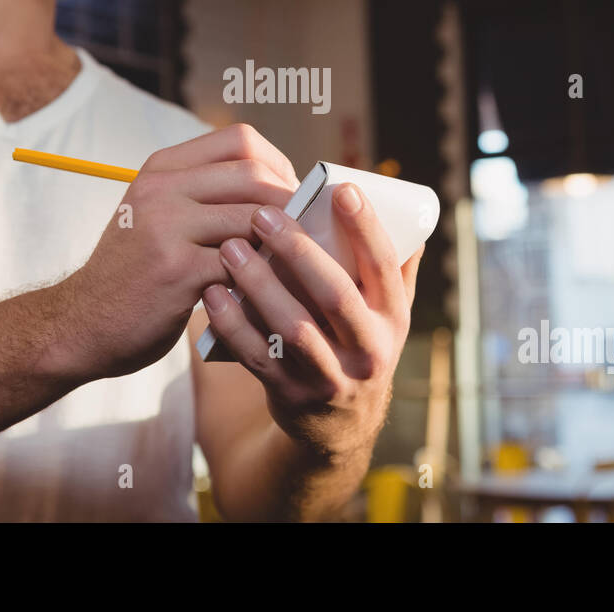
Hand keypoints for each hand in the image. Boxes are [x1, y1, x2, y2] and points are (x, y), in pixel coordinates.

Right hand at [62, 124, 299, 379]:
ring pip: (253, 218)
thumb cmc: (135, 273)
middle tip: (303, 231)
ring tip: (292, 261)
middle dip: (290, 203)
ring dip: (281, 242)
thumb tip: (281, 190)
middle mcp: (161, 188)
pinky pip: (242, 264)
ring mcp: (166, 228)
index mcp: (161, 168)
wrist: (81, 324)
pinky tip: (269, 289)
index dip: (277, 163)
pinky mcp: (176, 270)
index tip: (290, 193)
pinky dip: (263, 276)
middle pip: (253, 175)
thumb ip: (204, 195)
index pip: (239, 139)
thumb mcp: (156, 214)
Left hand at [201, 182, 423, 459]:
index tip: (342, 189)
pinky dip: (233, 325)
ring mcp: (331, 376)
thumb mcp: (385, 313)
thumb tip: (402, 205)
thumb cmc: (355, 343)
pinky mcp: (292, 395)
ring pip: (293, 328)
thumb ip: (393, 266)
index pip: (384, 265)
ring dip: (259, 286)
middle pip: (335, 295)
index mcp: (392, 317)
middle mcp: (369, 349)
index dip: (366, 227)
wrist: (337, 425)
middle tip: (263, 215)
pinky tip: (211, 294)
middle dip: (298, 252)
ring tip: (230, 248)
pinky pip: (258, 357)